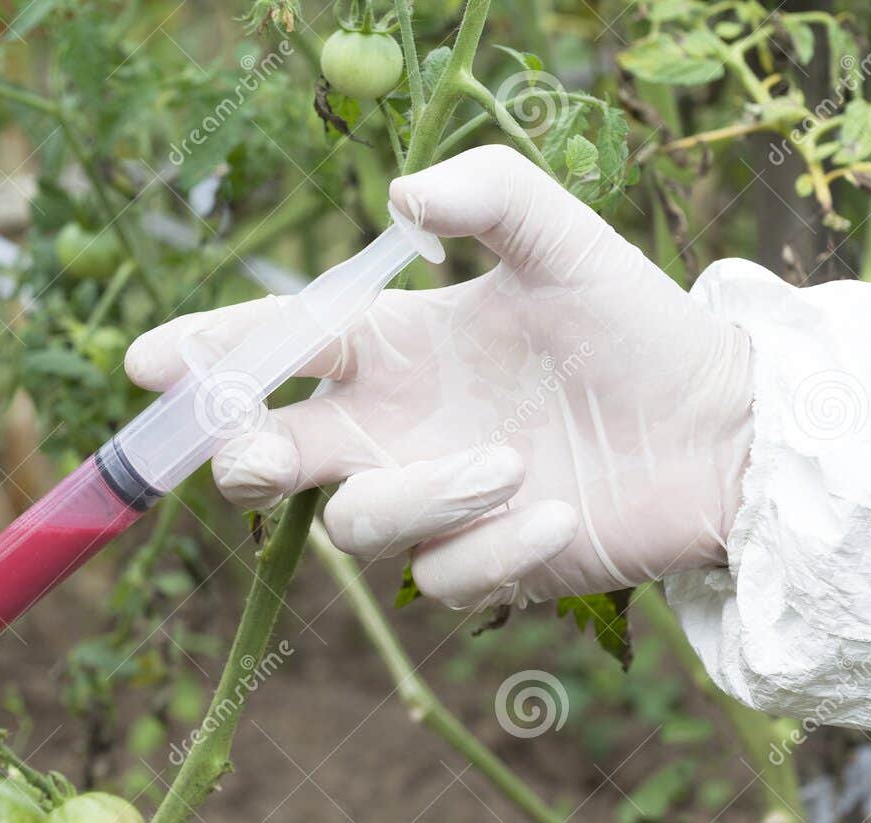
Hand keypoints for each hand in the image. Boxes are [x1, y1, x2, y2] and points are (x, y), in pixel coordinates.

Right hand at [124, 145, 755, 609]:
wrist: (722, 430)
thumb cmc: (633, 327)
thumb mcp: (567, 243)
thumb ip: (490, 196)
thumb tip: (400, 198)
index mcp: (385, 351)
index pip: (271, 351)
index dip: (205, 355)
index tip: (148, 361)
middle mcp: (383, 431)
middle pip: (262, 461)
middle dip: (244, 458)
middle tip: (266, 450)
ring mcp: (421, 504)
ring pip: (353, 527)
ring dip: (420, 496)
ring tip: (514, 461)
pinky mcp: (472, 567)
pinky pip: (439, 578)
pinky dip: (494, 548)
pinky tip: (558, 514)